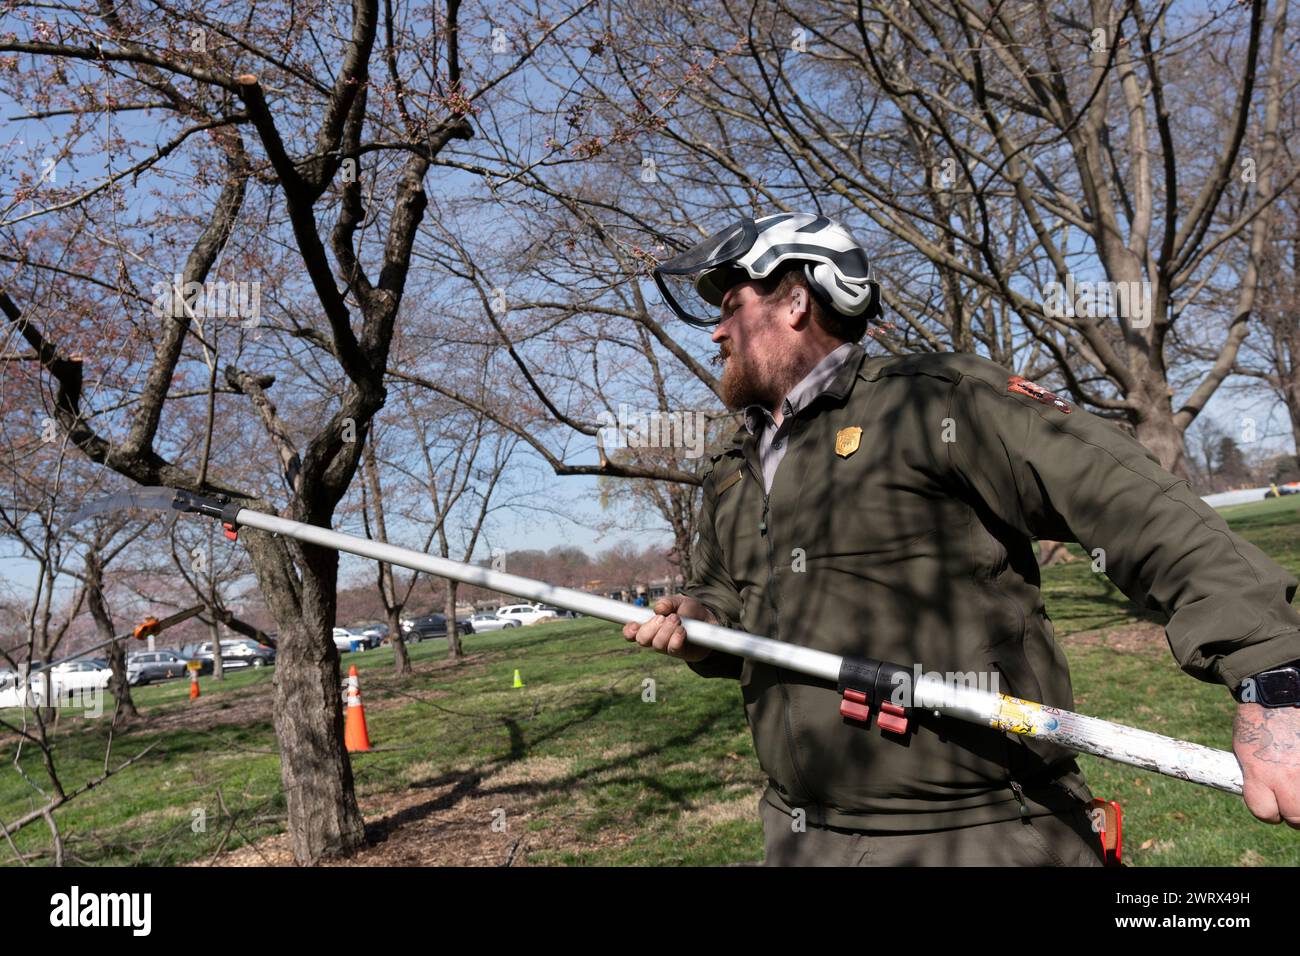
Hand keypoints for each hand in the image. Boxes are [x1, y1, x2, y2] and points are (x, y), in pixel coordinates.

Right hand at [622, 594, 716, 662]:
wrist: (710, 619)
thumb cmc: (690, 610)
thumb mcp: (679, 601)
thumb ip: (668, 602)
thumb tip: (658, 608)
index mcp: (650, 625)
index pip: (632, 632)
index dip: (629, 631)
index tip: (634, 625)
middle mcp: (656, 638)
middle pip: (642, 640)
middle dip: (650, 628)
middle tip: (663, 618)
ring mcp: (667, 647)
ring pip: (657, 645)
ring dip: (666, 630)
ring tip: (677, 620)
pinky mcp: (680, 652)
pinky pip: (672, 649)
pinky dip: (675, 638)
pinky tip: (682, 630)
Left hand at [1232, 703, 1299, 827]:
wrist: (1277, 696)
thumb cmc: (1258, 721)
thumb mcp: (1246, 751)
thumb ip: (1256, 777)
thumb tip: (1268, 797)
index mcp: (1259, 773)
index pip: (1264, 812)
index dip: (1267, 811)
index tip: (1271, 804)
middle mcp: (1286, 775)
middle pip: (1297, 818)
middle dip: (1295, 814)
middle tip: (1293, 801)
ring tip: (1297, 785)